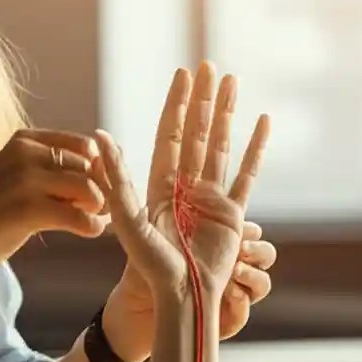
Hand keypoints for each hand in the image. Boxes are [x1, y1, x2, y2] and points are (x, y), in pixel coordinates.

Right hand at [0, 129, 109, 271]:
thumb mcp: (19, 176)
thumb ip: (53, 170)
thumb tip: (105, 171)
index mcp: (25, 140)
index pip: (84, 145)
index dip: (98, 169)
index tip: (96, 190)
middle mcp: (25, 152)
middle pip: (88, 168)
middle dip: (99, 190)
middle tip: (98, 210)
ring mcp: (26, 179)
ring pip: (88, 189)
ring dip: (98, 208)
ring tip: (94, 220)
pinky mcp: (28, 209)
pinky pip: (79, 216)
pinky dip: (91, 226)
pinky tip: (89, 231)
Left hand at [93, 63, 270, 327]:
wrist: (183, 296)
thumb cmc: (150, 266)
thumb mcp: (126, 219)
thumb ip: (115, 177)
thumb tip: (99, 136)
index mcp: (159, 184)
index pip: (170, 133)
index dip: (177, 103)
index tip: (183, 74)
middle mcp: (186, 185)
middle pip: (195, 131)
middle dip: (202, 98)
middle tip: (209, 65)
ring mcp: (211, 197)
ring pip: (219, 144)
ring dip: (226, 113)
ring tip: (233, 81)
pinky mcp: (234, 213)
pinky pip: (247, 172)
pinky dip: (255, 147)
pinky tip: (263, 122)